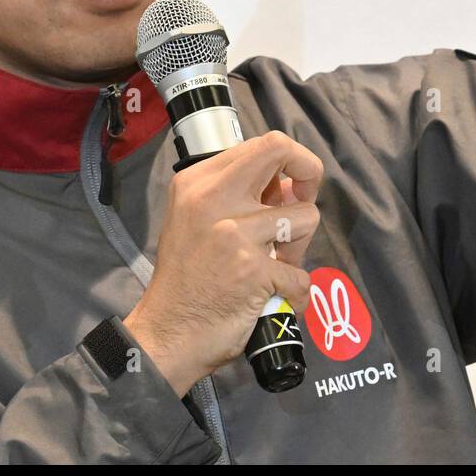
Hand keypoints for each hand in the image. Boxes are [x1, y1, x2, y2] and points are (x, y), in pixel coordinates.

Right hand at [123, 131, 322, 396]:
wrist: (166, 333)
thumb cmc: (184, 276)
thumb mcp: (197, 219)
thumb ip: (238, 195)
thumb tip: (290, 184)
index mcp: (199, 180)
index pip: (266, 143)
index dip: (293, 162)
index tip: (292, 190)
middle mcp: (214, 197)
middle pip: (284, 154)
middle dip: (309, 181)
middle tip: (298, 213)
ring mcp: (235, 233)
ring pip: (306, 217)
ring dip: (298, 249)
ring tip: (276, 267)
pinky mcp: (253, 270)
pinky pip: (301, 275)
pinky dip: (294, 293)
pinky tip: (269, 299)